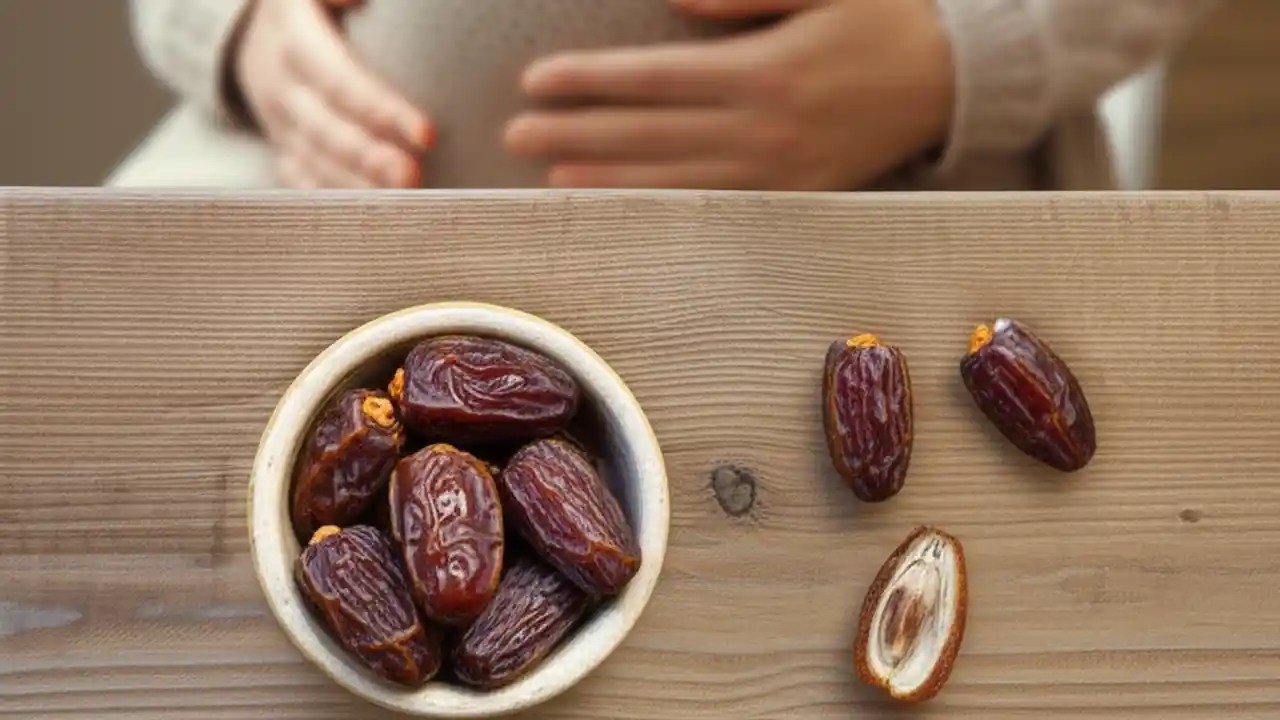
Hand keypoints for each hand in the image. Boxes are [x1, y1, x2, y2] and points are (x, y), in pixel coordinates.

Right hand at [233, 0, 431, 187]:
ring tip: (400, 200)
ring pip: (317, 163)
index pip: (341, 82)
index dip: (381, 110)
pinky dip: (333, 199)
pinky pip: (303, 180)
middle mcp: (285, 90)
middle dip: (370, 158)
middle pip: (329, 131)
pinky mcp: (283, 149)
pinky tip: (367, 212)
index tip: (426, 133)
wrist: (248, 35)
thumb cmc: (302, 9)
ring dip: (358, 185)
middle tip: (411, 176)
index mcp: (295, 43)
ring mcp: (281, 125)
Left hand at [505, 0, 953, 189]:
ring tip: (551, 174)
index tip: (535, 80)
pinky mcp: (795, 195)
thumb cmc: (888, 14)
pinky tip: (623, 202)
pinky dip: (662, 205)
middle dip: (577, 132)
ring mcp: (778, 170)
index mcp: (764, 69)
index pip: (653, 78)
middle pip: (649, 134)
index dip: (589, 80)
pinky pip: (715, 205)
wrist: (960, 77)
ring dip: (607, 177)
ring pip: (672, 179)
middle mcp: (764, 128)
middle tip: (515, 133)